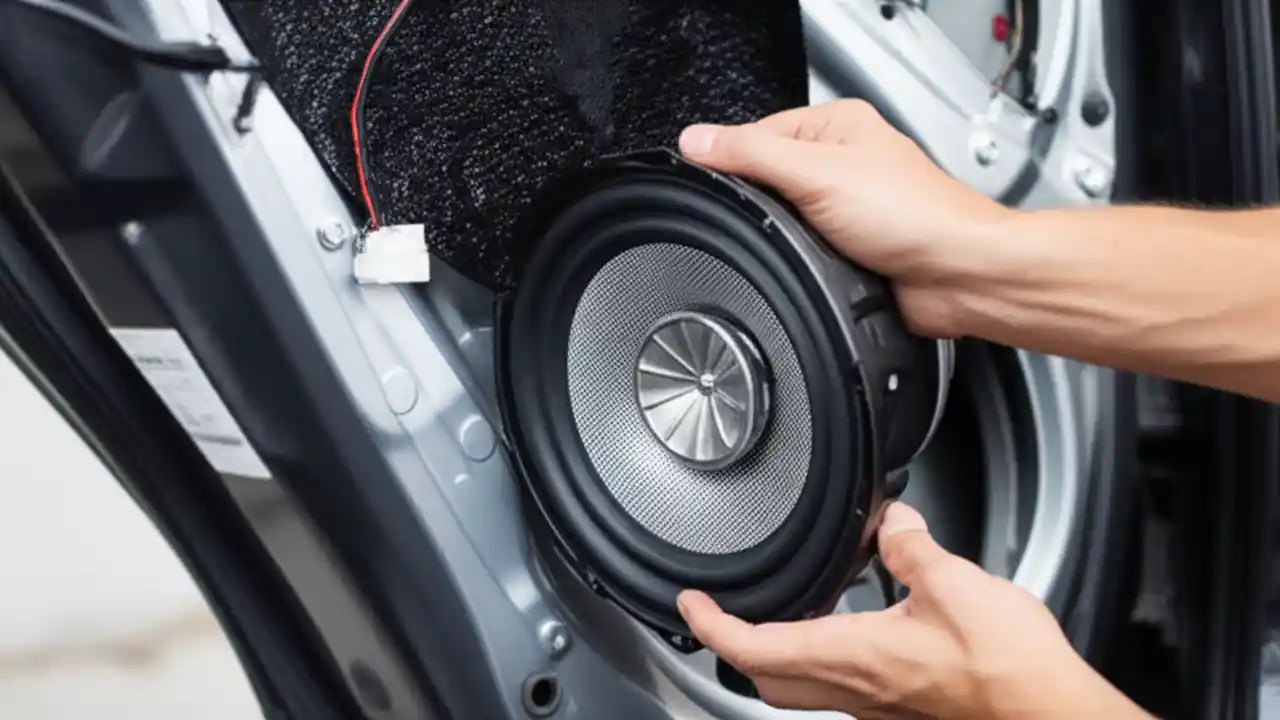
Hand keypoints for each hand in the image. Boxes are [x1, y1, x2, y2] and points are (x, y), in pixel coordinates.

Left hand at [677, 502, 1150, 719]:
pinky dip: (822, 662)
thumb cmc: (1007, 668)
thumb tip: (893, 521)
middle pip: (766, 679)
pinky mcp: (903, 711)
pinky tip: (850, 633)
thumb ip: (912, 548)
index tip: (690, 603)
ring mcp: (879, 708)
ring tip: (778, 615)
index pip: (753, 647)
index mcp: (853, 656)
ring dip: (776, 656)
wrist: (1051, 714)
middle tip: (722, 614)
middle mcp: (856, 691)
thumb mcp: (954, 583)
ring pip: (801, 690)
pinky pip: (842, 691)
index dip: (711, 624)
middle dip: (735, 646)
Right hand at [679, 100, 1009, 338]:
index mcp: (838, 125)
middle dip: (765, 207)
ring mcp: (848, 204)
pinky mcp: (852, 245)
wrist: (959, 276)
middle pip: (769, 179)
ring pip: (787, 221)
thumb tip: (697, 140)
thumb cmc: (915, 217)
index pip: (757, 133)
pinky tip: (818, 266)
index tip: (719, 184)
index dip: (735, 161)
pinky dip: (804, 263)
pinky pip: (806, 252)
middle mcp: (845, 160)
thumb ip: (751, 155)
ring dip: (788, 240)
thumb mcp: (817, 174)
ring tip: (809, 245)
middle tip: (779, 221)